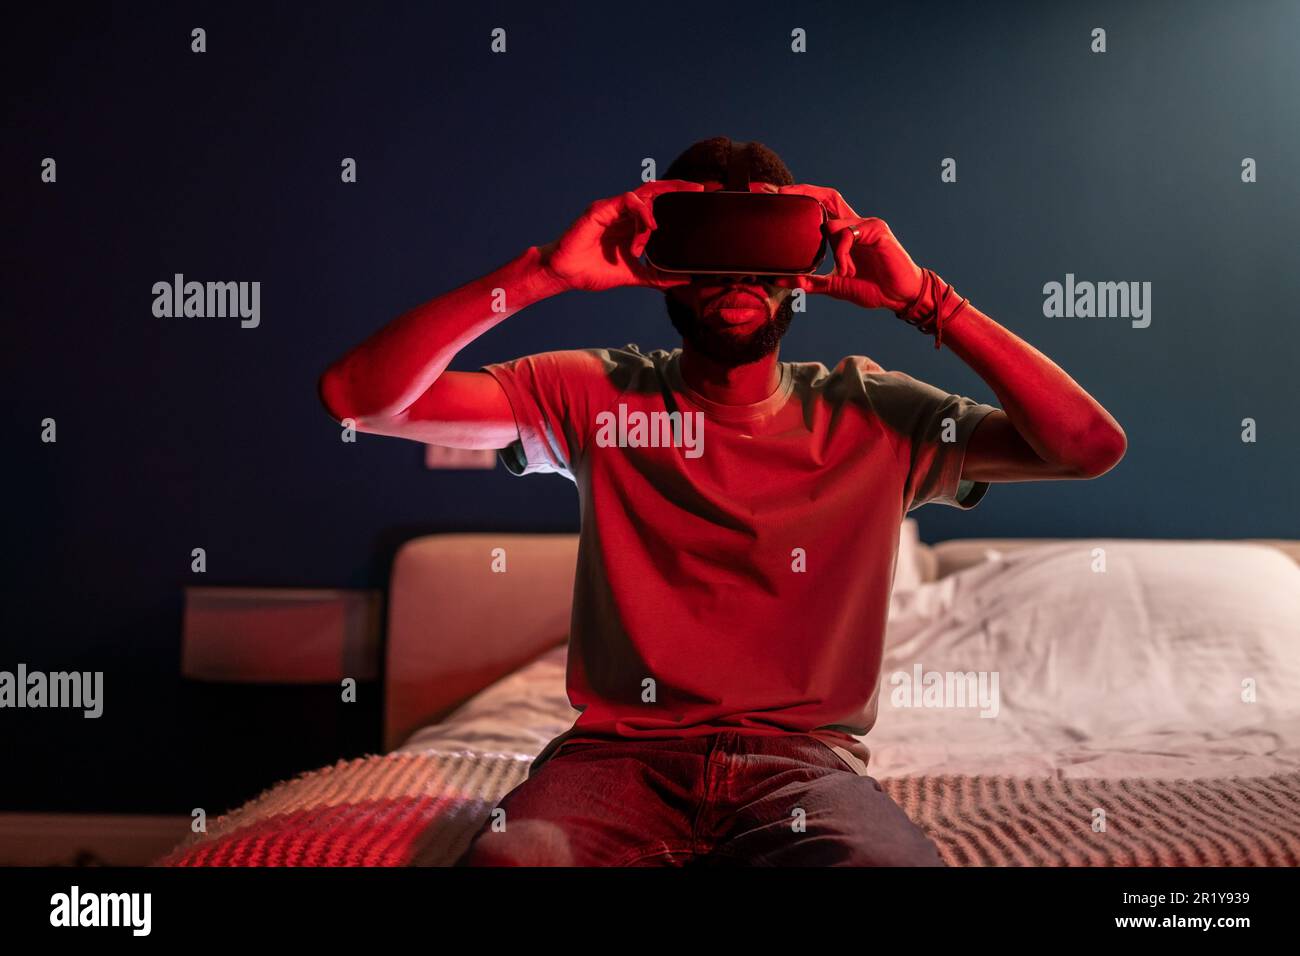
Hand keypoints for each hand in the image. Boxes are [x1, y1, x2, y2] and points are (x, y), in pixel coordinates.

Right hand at [539, 180, 703, 291]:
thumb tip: (682, 281)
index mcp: (631, 225)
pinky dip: (641, 210)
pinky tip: (646, 227)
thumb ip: (656, 276)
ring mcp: (613, 209)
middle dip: (678, 187)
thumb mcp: (633, 275)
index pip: (659, 205)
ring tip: (651, 235)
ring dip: (653, 215)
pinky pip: (627, 200)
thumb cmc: (592, 271)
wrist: (566, 274)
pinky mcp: (601, 210)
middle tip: (699, 188)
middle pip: (655, 191)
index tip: (700, 196)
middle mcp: (624, 213)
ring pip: (643, 195)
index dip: (678, 198)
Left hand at [772, 184, 923, 310]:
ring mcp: (867, 225)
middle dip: (803, 192)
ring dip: (829, 248)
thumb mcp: (834, 285)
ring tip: (844, 271)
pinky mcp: (878, 231)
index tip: (774, 194)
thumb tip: (779, 280)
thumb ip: (809, 282)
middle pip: (827, 197)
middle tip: (780, 192)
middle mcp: (854, 224)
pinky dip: (842, 252)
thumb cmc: (874, 288)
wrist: (901, 297)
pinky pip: (849, 234)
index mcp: (843, 233)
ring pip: (834, 222)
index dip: (800, 198)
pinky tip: (849, 269)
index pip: (819, 207)